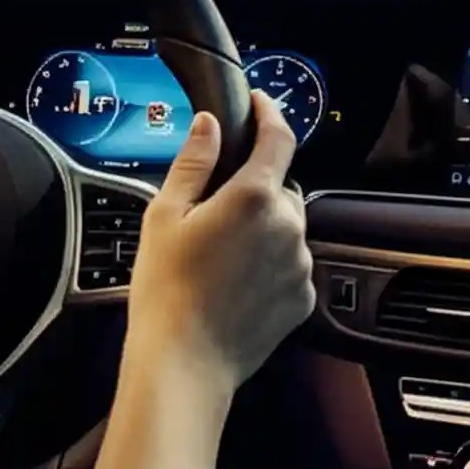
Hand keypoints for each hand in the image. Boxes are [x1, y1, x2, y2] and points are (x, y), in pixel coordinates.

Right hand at [128, 90, 313, 388]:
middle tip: (214, 211)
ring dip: (263, 228)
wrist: (184, 364)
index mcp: (254, 197)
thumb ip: (193, 162)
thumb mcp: (165, 215)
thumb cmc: (166, 291)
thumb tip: (209, 124)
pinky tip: (235, 282)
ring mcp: (301, 264)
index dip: (270, 113)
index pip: (278, 137)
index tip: (260, 104)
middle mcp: (289, 226)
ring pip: (287, 227)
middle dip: (254, 188)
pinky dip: (270, 264)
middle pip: (280, 187)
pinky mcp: (304, 297)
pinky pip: (291, 264)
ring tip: (220, 256)